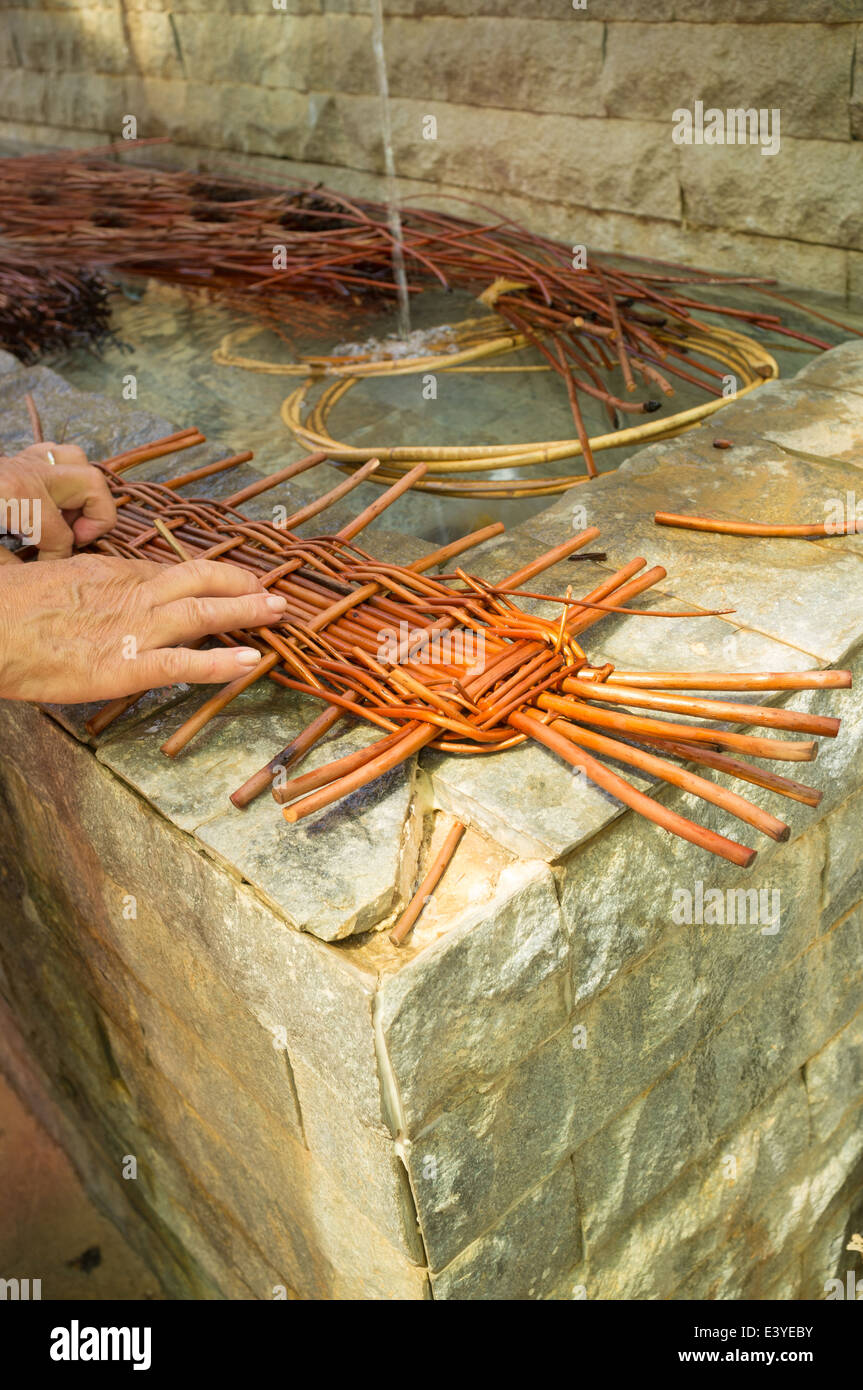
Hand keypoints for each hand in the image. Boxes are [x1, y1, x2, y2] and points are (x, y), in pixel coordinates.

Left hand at [0, 442, 115, 560]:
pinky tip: (52, 500)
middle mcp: (29, 471)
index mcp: (17, 493)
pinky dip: (63, 477)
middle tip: (75, 539)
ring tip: (67, 518)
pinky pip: (56, 455)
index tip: (47, 568)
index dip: (59, 559)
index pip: (60, 536)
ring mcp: (26, 459)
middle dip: (94, 518)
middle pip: (90, 484)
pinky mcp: (20, 457)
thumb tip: (35, 574)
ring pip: (78, 460)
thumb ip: (9, 563)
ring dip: (83, 491)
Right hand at [0, 553, 287, 702]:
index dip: (210, 576)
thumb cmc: (9, 608)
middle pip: (200, 580)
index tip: (234, 580)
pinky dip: (221, 662)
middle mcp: (132, 595)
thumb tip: (102, 599)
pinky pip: (184, 662)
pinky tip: (250, 661)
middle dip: (242, 584)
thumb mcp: (56, 583)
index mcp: (113, 574)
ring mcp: (133, 629)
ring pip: (203, 612)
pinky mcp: (125, 666)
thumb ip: (89, 588)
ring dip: (246, 611)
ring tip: (277, 613)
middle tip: (273, 591)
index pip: (174, 571)